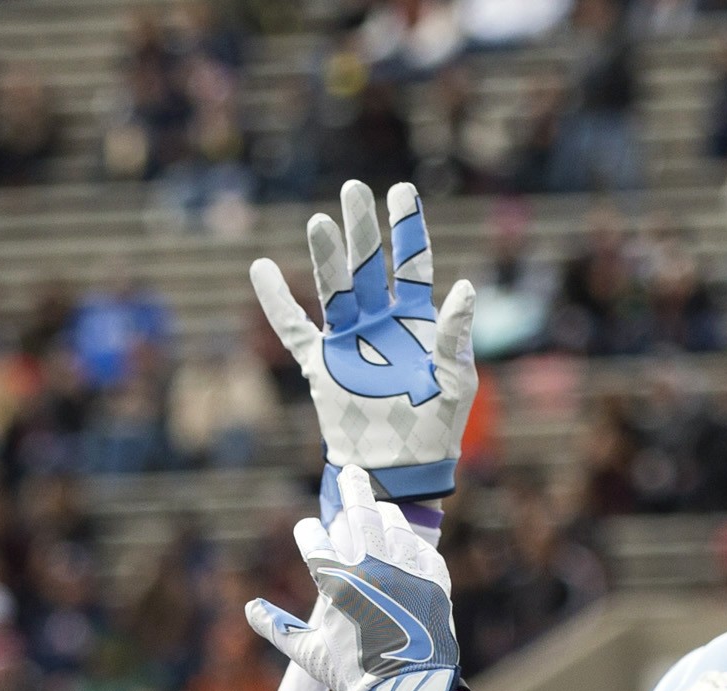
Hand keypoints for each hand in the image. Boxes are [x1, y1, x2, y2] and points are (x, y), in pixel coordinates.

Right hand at [245, 467, 463, 690]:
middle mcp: (370, 568)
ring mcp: (404, 569)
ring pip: (391, 522)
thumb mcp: (311, 654)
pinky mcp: (433, 577)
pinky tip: (403, 541)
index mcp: (335, 583)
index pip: (314, 539)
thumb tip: (250, 608)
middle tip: (351, 471)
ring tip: (377, 506)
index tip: (308, 531)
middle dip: (351, 488)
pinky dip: (409, 542)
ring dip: (381, 511)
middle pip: (356, 512)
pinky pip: (420, 547)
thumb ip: (280, 627)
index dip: (308, 533)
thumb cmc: (354, 676)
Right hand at [252, 179, 478, 509]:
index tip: (400, 189)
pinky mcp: (321, 365)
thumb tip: (464, 288)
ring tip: (319, 222)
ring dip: (326, 257)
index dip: (407, 227)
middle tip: (353, 188)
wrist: (400, 467)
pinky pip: (294, 329)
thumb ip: (457, 334)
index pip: (410, 262)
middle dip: (362, 228)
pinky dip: (278, 302)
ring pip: (334, 289)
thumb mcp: (456, 378)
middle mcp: (379, 320)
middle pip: (368, 264)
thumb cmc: (436, 423)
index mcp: (415, 318)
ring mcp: (348, 340)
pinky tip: (262, 270)